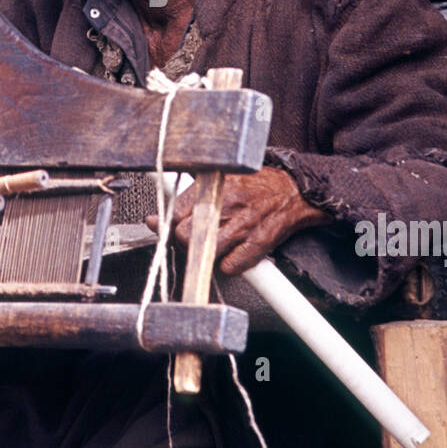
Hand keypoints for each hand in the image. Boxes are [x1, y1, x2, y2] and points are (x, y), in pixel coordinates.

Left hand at [146, 165, 331, 275]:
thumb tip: (151, 220)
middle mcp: (227, 203)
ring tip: (213, 246)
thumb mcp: (219, 180)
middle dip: (185, 241)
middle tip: (195, 238)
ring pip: (204, 252)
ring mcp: (243, 225)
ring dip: (205, 254)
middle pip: (184, 235)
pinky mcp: (258, 244)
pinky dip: (228, 265)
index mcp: (214, 184)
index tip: (176, 227)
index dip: (172, 224)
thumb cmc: (255, 186)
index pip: (176, 213)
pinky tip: (232, 254)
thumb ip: (185, 199)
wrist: (294, 192)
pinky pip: (230, 266)